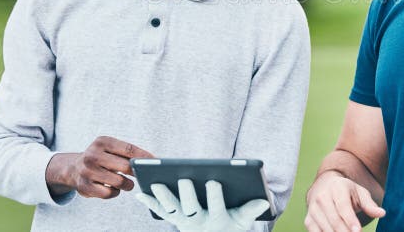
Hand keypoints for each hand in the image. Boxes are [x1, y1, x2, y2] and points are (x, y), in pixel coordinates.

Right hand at [46, 136, 152, 198]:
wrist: (74, 169)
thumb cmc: (100, 158)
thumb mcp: (110, 148)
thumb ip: (127, 153)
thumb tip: (151, 161)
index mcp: (102, 142)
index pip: (129, 149)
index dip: (144, 156)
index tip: (155, 161)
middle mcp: (92, 155)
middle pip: (125, 166)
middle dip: (136, 172)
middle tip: (142, 175)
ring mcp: (87, 171)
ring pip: (119, 182)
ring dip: (127, 184)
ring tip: (127, 183)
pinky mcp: (85, 187)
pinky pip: (109, 193)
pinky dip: (115, 192)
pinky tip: (113, 188)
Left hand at [134, 179, 269, 231]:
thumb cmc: (232, 225)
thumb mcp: (244, 220)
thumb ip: (252, 210)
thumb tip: (263, 200)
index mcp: (218, 220)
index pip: (217, 208)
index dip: (215, 196)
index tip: (214, 181)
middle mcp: (199, 223)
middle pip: (191, 209)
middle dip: (187, 194)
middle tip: (184, 179)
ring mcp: (184, 223)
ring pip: (173, 211)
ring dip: (164, 198)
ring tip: (156, 184)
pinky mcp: (174, 221)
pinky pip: (161, 213)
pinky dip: (150, 204)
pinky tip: (139, 193)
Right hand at [305, 171, 384, 231]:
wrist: (324, 188)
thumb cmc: (346, 192)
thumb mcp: (359, 193)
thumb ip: (369, 204)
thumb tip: (382, 213)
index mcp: (337, 188)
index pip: (343, 206)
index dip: (350, 220)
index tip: (358, 231)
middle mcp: (322, 197)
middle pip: (334, 220)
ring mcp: (313, 209)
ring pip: (325, 228)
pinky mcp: (308, 220)